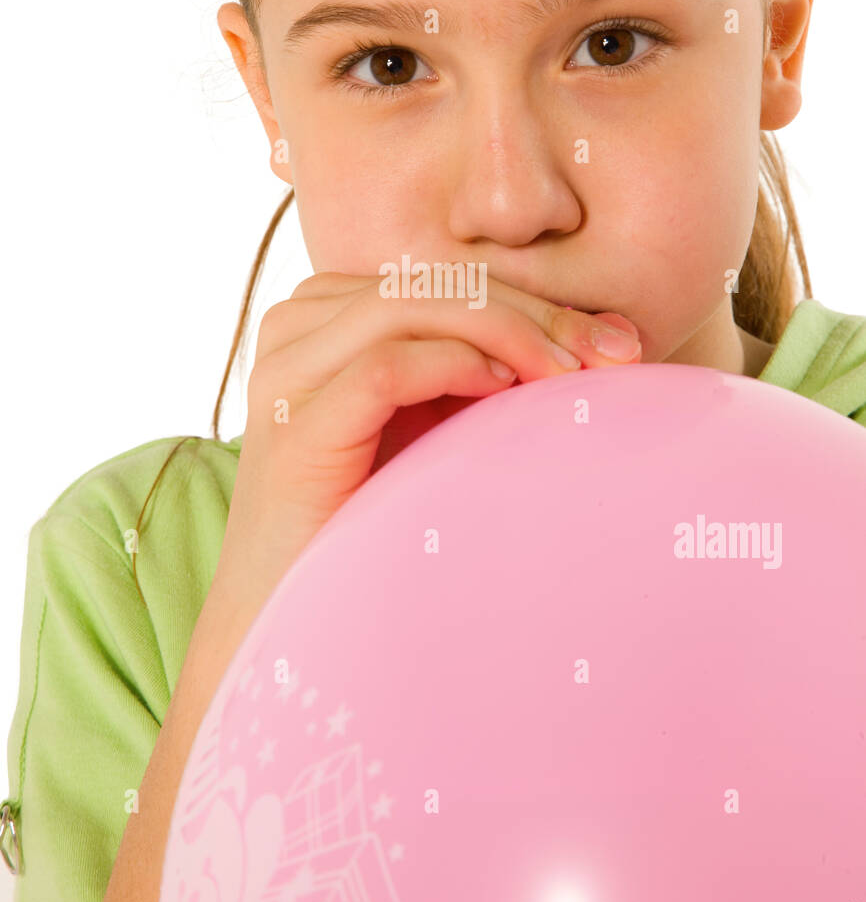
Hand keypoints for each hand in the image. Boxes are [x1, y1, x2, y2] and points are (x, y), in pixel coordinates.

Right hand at [214, 270, 640, 602]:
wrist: (298, 625)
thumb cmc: (377, 525)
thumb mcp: (442, 426)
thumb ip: (490, 371)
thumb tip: (610, 339)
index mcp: (323, 319)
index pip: (438, 276)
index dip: (530, 297)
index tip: (616, 341)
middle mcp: (292, 332)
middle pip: (427, 282)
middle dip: (533, 311)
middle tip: (615, 352)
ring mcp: (284, 376)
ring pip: (407, 306)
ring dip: (506, 331)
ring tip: (569, 375)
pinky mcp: (292, 429)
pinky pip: (385, 365)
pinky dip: (455, 366)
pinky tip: (505, 393)